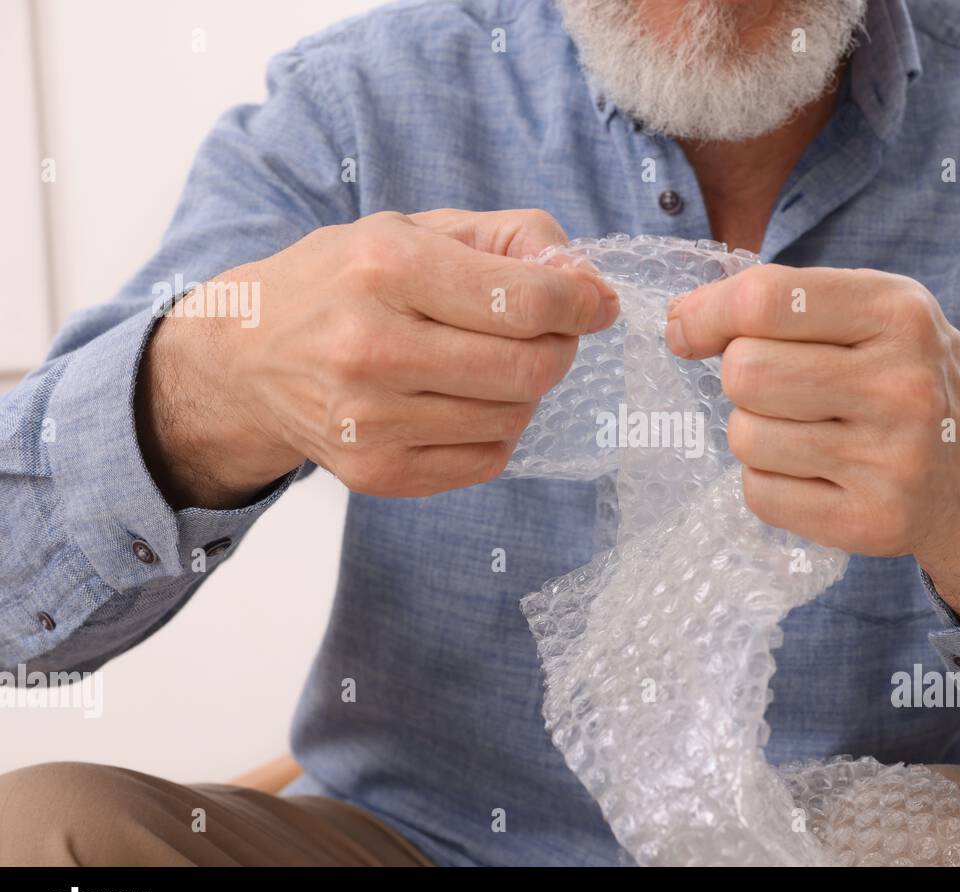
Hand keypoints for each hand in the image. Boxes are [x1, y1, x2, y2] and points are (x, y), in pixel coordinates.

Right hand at [137, 208, 618, 507]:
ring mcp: (370, 420)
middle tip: (547, 333)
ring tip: (491, 363)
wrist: (245, 355)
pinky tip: (465, 401)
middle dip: (560, 347)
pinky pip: (487, 460)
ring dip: (526, 390)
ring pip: (514, 416)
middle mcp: (372, 347)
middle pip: (530, 368)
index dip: (580, 303)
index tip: (592, 302)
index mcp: (386, 267)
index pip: (526, 301)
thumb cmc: (343, 281)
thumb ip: (511, 238)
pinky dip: (497, 429)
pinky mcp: (375, 473)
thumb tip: (591, 284)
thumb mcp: (415, 228)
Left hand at [665, 264, 959, 639]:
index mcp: (901, 313)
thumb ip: (780, 302)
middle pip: (745, 373)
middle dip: (742, 378)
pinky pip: (760, 495)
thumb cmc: (906, 375)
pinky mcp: (873, 524)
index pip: (765, 299)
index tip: (688, 330)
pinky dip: (769, 482)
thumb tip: (678, 325)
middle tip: (782, 388)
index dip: (707, 313)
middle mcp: (904, 385)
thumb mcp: (873, 312)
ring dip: (756, 433)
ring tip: (808, 430)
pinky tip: (815, 472)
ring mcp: (893, 461)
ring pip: (746, 437)